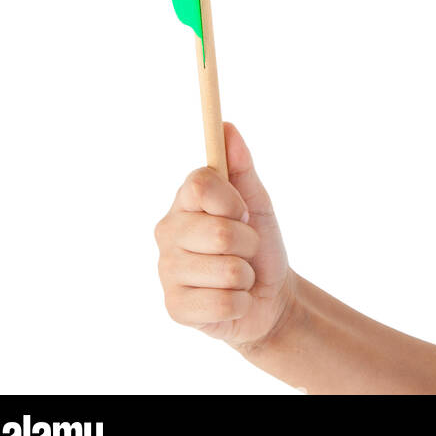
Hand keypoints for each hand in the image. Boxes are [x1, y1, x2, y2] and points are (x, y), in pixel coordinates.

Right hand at [154, 122, 295, 348]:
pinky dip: (239, 302)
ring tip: (237, 275)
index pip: (200, 185)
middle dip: (247, 242)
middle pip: (219, 232)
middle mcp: (168, 233)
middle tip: (243, 248)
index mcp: (184, 202)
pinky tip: (231, 300)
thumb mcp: (257, 202)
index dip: (231, 201)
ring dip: (245, 274)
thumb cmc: (260, 244)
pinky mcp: (174, 308)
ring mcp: (167, 272)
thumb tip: (227, 127)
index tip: (242, 212)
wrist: (268, 296)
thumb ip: (241, 166)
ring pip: (226, 270)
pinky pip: (222, 302)